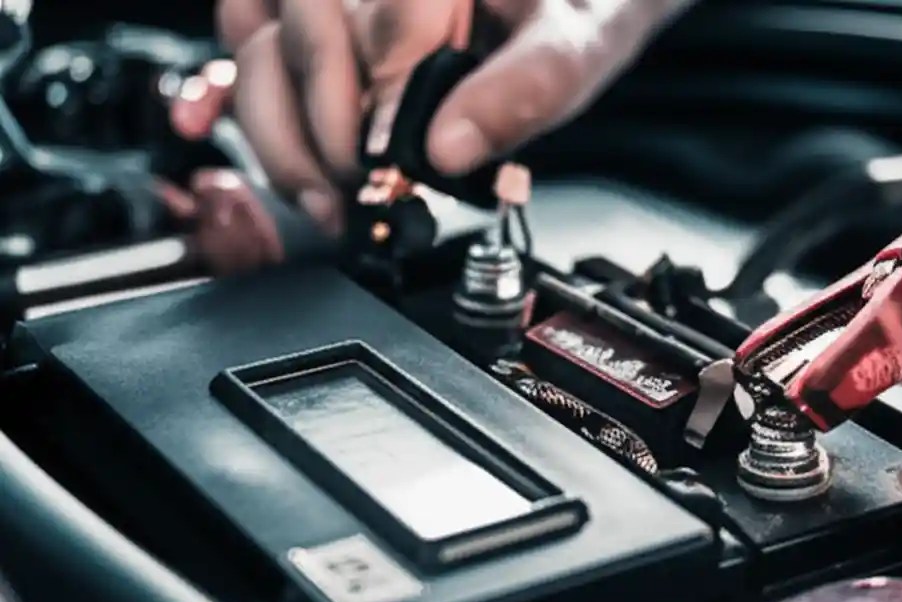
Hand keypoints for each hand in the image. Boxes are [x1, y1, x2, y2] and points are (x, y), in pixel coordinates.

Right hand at [211, 0, 690, 232]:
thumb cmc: (583, 3)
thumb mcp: (583, 39)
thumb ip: (528, 86)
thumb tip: (447, 150)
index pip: (392, 13)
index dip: (389, 93)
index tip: (398, 159)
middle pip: (300, 29)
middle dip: (326, 124)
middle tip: (364, 187)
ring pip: (260, 47)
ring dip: (281, 133)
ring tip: (326, 197)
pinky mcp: (311, 20)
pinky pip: (247, 46)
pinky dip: (234, 96)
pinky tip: (233, 131)